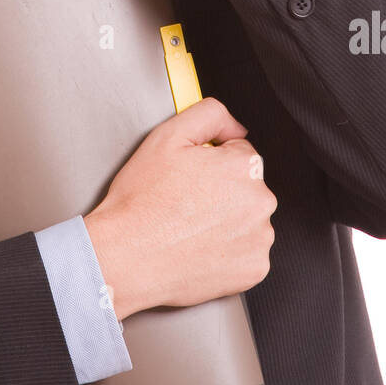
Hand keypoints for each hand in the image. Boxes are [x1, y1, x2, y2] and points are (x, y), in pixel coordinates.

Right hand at [84, 96, 277, 318]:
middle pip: (245, 186)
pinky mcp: (253, 270)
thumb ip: (209, 114)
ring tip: (188, 226)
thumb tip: (235, 126)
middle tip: (185, 201)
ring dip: (226, 220)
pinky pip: (246, 252)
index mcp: (244, 167)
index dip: (210, 162)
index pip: (239, 152)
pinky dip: (227, 251)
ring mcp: (259, 240)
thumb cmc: (142, 202)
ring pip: (246, 219)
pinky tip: (199, 247)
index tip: (191, 177)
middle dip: (221, 190)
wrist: (126, 256)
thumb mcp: (167, 136)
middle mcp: (260, 203)